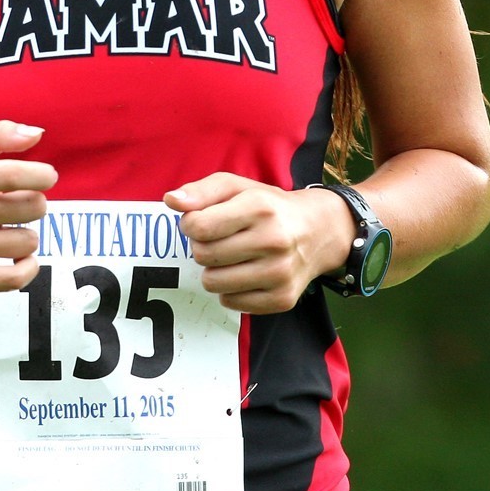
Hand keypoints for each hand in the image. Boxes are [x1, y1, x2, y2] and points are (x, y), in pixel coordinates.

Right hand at [0, 120, 56, 291]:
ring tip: (8, 231)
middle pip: (32, 208)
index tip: (47, 177)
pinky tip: (20, 258)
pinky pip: (14, 278)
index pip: (12, 174)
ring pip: (27, 242)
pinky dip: (28, 268)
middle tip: (18, 206)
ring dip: (27, 236)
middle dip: (34, 204)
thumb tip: (37, 133)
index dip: (41, 175)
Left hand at [164, 174, 354, 313]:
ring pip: (213, 283)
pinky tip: (245, 273)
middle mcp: (274, 241)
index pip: (199, 227)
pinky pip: (231, 302)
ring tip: (231, 257)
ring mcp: (280, 273)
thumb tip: (170, 200)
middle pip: (203, 256)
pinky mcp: (283, 298)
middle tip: (219, 240)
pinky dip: (230, 290)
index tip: (201, 222)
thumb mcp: (237, 187)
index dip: (190, 225)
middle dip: (202, 247)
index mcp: (260, 208)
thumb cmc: (269, 206)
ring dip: (214, 270)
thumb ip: (201, 191)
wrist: (319, 231)